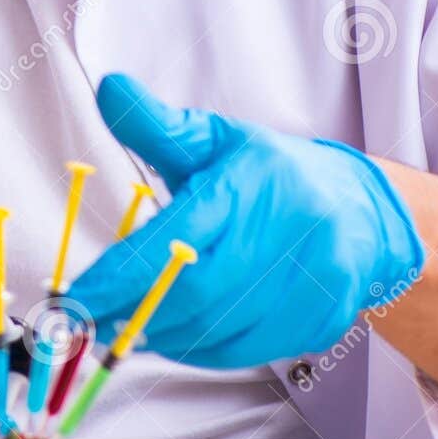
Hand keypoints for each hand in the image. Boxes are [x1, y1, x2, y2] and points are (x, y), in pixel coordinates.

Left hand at [68, 75, 425, 366]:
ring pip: (220, 330)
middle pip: (197, 294)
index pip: (176, 237)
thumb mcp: (215, 138)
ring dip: (163, 337)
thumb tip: (109, 88)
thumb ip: (157, 124)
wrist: (361, 205)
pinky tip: (176, 336)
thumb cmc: (273, 172)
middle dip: (134, 313)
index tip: (76, 297)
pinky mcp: (324, 317)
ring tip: (127, 328)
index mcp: (252, 181)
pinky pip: (248, 350)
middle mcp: (289, 230)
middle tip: (92, 320)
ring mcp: (312, 279)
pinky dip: (202, 351)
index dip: (120, 275)